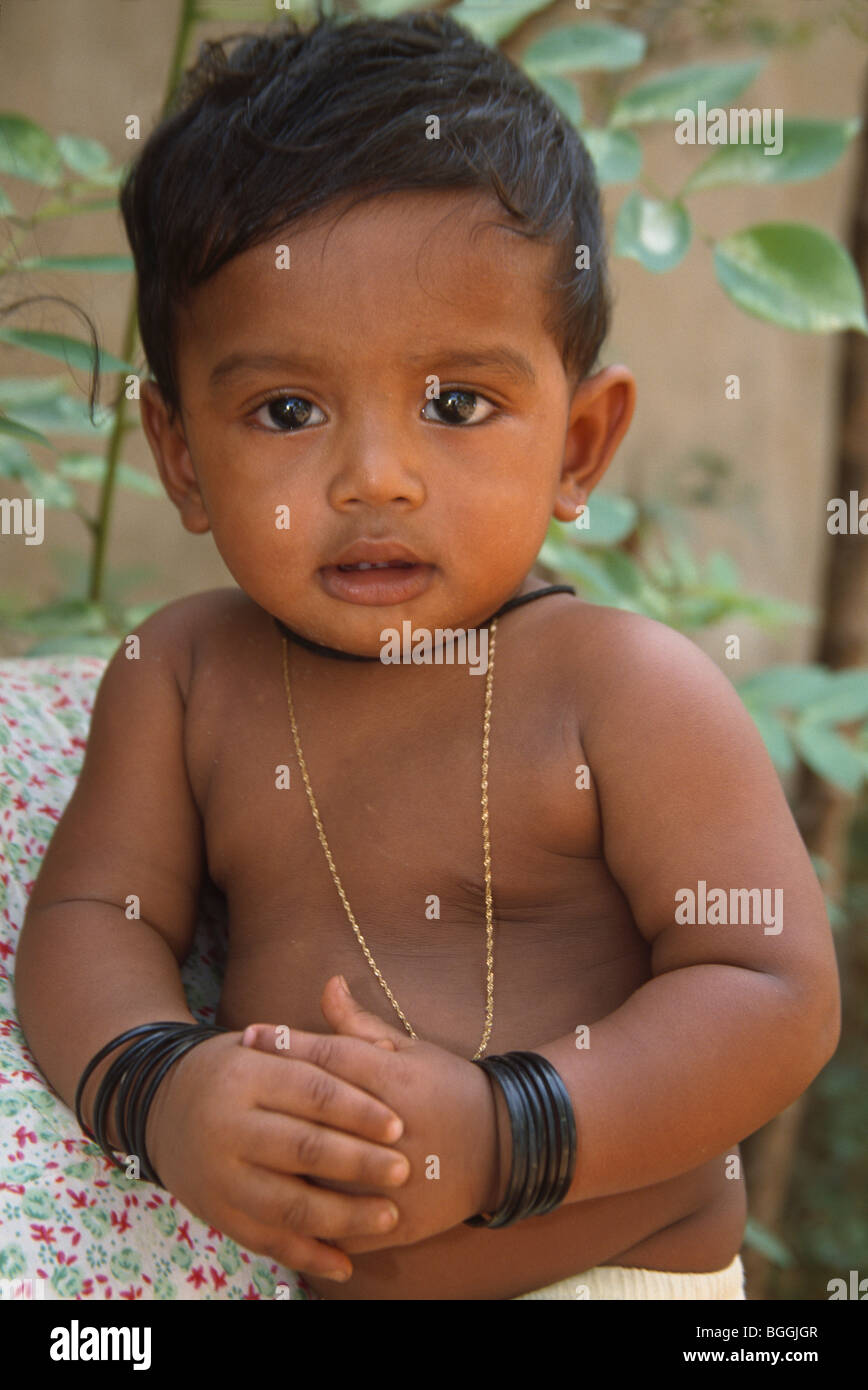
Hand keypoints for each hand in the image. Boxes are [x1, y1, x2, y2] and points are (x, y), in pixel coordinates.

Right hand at [144, 1026, 411, 1281]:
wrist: (162, 1105)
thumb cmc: (236, 1069)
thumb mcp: (270, 1045)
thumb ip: (326, 1046)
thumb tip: (377, 1034)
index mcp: (245, 1074)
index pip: (312, 1092)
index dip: (358, 1110)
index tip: (399, 1125)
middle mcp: (226, 1125)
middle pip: (302, 1148)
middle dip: (358, 1163)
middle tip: (403, 1170)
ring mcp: (218, 1175)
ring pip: (287, 1203)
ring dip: (343, 1216)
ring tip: (389, 1216)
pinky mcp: (215, 1213)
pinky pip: (265, 1240)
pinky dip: (307, 1255)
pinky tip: (345, 1262)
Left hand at [242, 975, 501, 1252]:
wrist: (505, 1145)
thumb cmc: (450, 1087)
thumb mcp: (411, 1049)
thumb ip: (361, 1025)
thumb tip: (329, 982)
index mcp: (395, 1080)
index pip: (329, 1058)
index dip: (285, 1044)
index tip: (247, 1036)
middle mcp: (392, 1129)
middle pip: (318, 1116)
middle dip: (271, 1099)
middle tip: (229, 1086)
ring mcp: (395, 1180)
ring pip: (325, 1176)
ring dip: (282, 1163)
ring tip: (241, 1148)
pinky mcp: (400, 1222)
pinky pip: (342, 1226)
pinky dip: (310, 1217)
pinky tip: (276, 1203)